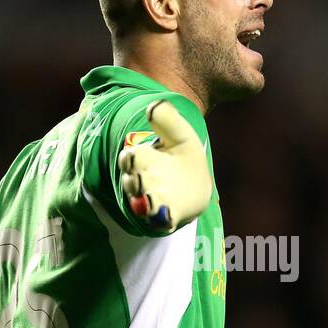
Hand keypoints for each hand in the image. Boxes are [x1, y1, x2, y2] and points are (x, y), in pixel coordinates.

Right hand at [117, 100, 211, 231]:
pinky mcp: (168, 216)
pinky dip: (162, 219)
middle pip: (131, 183)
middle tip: (141, 179)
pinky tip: (166, 215)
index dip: (130, 158)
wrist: (198, 182)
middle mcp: (143, 182)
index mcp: (142, 160)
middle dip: (135, 182)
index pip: (129, 158)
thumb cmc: (182, 156)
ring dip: (144, 202)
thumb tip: (152, 106)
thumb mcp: (180, 134)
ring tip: (150, 200)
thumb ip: (167, 119)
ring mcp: (154, 200)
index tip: (133, 155)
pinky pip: (161, 220)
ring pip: (142, 204)